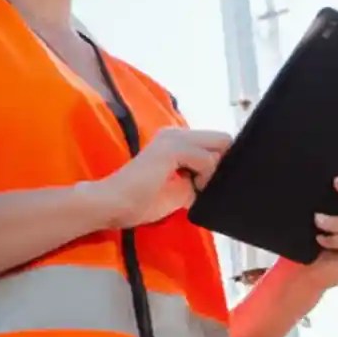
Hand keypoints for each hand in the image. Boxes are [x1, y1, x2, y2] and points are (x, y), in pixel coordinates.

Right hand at [84, 127, 231, 228]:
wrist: (113, 204)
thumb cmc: (141, 201)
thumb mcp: (181, 189)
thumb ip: (200, 178)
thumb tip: (221, 180)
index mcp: (176, 139)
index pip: (216, 142)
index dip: (219, 163)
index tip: (204, 185)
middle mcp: (176, 132)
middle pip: (224, 139)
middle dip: (221, 164)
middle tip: (201, 185)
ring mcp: (174, 137)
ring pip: (221, 145)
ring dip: (213, 171)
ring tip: (193, 187)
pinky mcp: (172, 148)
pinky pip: (208, 159)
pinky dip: (205, 177)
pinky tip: (189, 188)